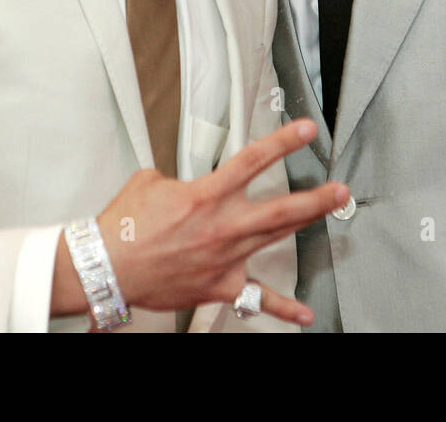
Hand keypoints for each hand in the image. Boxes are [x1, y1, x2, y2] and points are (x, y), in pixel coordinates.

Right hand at [91, 118, 346, 325]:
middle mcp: (221, 226)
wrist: (105, 267)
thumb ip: (178, 178)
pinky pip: (255, 301)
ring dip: (306, 224)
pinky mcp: (219, 287)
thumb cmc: (121, 227)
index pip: (252, 162)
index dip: (282, 143)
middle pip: (279, 209)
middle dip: (315, 198)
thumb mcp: (149, 182)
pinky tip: (304, 314)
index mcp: (204, 195)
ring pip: (275, 239)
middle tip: (340, 189)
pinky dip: (282, 309)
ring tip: (333, 211)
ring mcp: (224, 258)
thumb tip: (187, 183)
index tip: (304, 130)